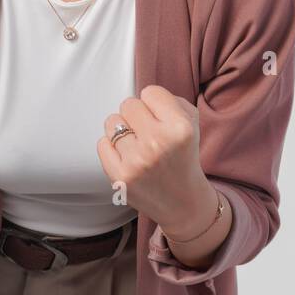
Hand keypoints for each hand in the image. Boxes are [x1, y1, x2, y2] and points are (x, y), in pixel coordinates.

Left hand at [97, 85, 215, 238]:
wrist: (183, 203)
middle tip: (147, 132)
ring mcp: (136, 161)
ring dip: (122, 131)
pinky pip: (102, 144)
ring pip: (112, 122)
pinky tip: (127, 157)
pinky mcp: (119, 177)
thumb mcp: (192, 124)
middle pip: (129, 104)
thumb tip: (144, 95)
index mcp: (180, 128)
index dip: (155, 104)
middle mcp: (158, 143)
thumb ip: (171, 101)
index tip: (160, 118)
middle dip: (137, 116)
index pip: (150, 92)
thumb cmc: (184, 158)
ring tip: (137, 145)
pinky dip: (112, 148)